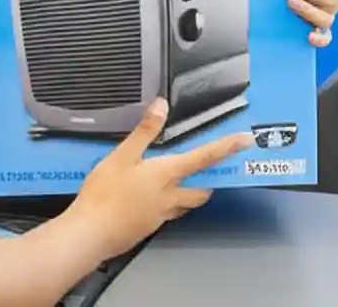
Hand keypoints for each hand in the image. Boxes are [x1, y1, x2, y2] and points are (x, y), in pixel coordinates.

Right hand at [61, 98, 254, 259]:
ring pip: (184, 205)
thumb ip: (143, 131)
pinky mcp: (148, 227)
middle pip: (202, 191)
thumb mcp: (121, 156)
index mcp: (166, 174)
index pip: (203, 158)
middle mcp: (171, 197)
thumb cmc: (105, 192)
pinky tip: (145, 201)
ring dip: (187, 195)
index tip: (246, 140)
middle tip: (205, 172)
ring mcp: (161, 216)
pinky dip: (164, 205)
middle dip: (207, 181)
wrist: (92, 233)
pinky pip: (165, 214)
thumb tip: (162, 105)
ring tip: (174, 184)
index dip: (226, 148)